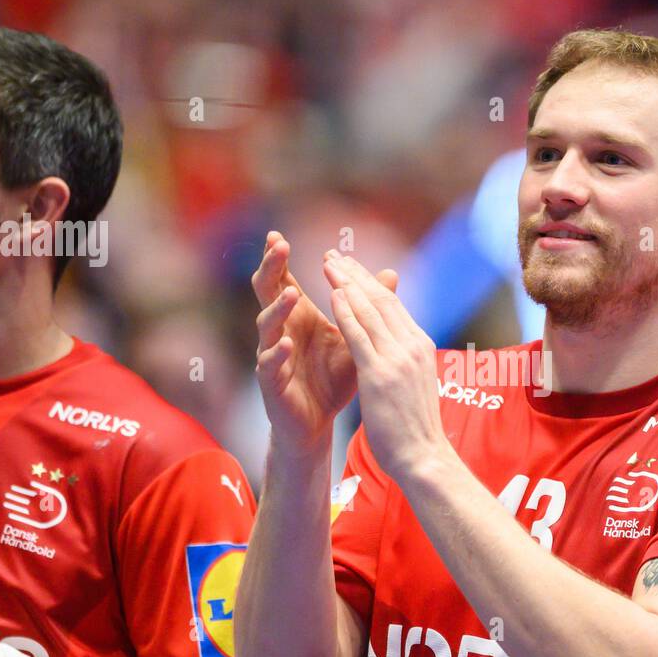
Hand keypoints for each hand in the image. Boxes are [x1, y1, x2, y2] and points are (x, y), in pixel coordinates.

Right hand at [251, 232, 398, 448]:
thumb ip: (368, 306)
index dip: (278, 258)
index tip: (278, 234)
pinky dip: (277, 353)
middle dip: (271, 268)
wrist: (319, 422)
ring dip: (278, 308)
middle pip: (267, 291)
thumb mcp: (355, 338)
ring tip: (292, 294)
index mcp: (297, 317)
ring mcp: (272, 355)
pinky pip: (269, 364)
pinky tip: (286, 343)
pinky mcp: (271, 383)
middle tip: (277, 246)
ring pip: (266, 325)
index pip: (283, 279)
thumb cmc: (332, 378)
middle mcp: (280, 330)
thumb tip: (391, 273)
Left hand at [322, 253, 449, 481]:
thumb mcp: (413, 385)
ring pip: (370, 310)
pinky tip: (331, 294)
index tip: (351, 269)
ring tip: (327, 264)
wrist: (423, 457)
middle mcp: (413, 346)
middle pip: (382, 300)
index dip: (370, 284)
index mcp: (420, 347)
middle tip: (334, 256)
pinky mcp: (381, 373)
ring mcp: (398, 358)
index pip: (393, 306)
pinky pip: (359, 334)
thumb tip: (397, 350)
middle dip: (356, 275)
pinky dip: (346, 311)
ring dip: (346, 284)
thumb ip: (405, 360)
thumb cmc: (415, 429)